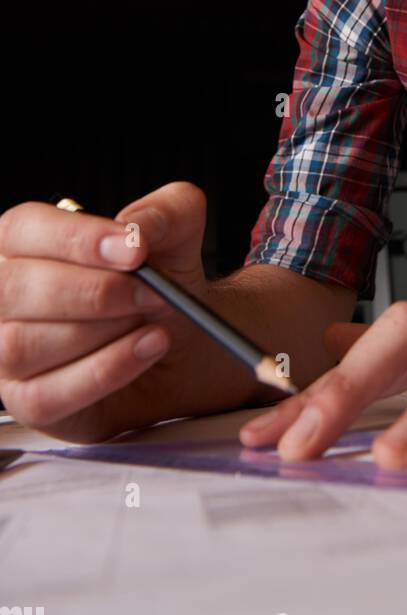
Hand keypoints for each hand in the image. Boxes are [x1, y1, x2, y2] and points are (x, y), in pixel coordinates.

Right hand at [0, 182, 209, 441]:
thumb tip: (136, 228)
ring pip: (25, 344)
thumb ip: (167, 213)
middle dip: (95, 292)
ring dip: (103, 333)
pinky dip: (106, 371)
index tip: (134, 249)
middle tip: (154, 293)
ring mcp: (8, 354)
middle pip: (16, 289)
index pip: (24, 230)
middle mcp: (5, 295)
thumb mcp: (178, 235)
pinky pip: (48, 394)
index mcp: (24, 242)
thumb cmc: (159, 284)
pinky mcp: (29, 401)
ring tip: (153, 323)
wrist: (182, 345)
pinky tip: (146, 350)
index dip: (77, 238)